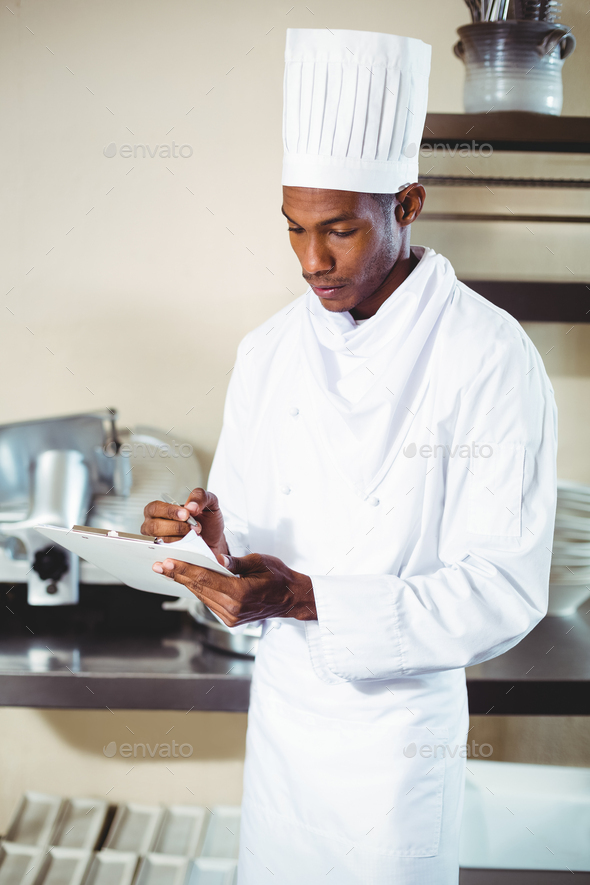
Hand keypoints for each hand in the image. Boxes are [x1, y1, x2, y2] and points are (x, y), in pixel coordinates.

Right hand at [141, 489, 227, 555]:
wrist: (215, 540)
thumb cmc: (207, 521)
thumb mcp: (209, 503)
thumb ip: (200, 496)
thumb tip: (191, 506)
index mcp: (159, 510)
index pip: (155, 508)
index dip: (169, 511)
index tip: (185, 514)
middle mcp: (154, 526)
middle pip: (154, 527)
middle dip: (176, 527)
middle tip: (193, 527)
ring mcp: (159, 542)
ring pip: (161, 541)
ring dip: (180, 539)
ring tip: (195, 536)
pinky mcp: (166, 555)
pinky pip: (168, 554)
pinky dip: (181, 550)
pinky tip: (191, 546)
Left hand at [152, 552, 316, 625]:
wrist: (292, 598)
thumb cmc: (279, 577)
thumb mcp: (259, 562)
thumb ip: (236, 562)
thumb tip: (216, 558)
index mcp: (240, 593)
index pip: (205, 579)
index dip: (184, 570)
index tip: (168, 563)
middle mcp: (233, 609)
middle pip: (199, 589)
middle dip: (178, 575)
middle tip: (159, 566)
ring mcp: (231, 616)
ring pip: (202, 596)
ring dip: (186, 583)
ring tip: (169, 571)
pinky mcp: (231, 619)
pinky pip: (210, 602)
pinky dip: (199, 590)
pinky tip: (189, 580)